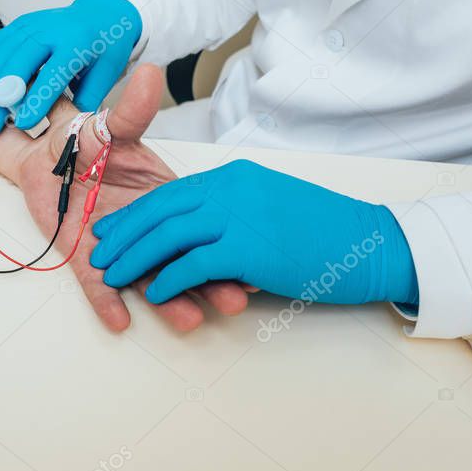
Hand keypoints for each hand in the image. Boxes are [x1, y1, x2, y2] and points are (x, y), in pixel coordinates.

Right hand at [0, 0, 141, 136]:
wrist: (102, 15)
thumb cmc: (105, 50)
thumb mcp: (106, 75)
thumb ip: (86, 101)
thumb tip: (70, 132)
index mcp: (78, 43)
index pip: (54, 73)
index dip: (37, 99)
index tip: (24, 125)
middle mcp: (52, 30)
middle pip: (19, 63)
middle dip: (0, 97)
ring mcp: (34, 24)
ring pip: (2, 54)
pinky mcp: (21, 24)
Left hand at [15, 64, 252, 330]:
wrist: (43, 158)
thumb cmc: (86, 142)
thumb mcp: (114, 127)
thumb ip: (132, 111)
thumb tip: (151, 72)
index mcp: (166, 198)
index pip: (196, 222)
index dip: (220, 239)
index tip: (247, 258)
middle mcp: (149, 228)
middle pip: (183, 258)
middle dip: (210, 282)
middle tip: (234, 300)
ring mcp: (119, 247)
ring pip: (149, 279)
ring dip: (170, 301)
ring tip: (191, 319)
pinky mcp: (84, 260)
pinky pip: (99, 287)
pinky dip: (108, 303)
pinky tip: (120, 321)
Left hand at [92, 159, 418, 305]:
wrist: (372, 242)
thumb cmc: (325, 229)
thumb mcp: (270, 204)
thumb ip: (234, 210)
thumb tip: (205, 233)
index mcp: (233, 177)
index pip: (171, 192)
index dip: (137, 213)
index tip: (112, 228)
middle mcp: (230, 188)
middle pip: (160, 209)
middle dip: (124, 233)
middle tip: (99, 253)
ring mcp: (239, 216)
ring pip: (168, 234)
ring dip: (135, 257)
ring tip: (112, 275)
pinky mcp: (248, 247)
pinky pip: (192, 263)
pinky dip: (168, 279)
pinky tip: (154, 293)